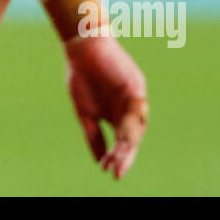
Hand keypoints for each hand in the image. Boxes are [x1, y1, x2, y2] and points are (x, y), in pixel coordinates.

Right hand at [64, 33, 148, 178]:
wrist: (82, 47)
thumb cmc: (82, 76)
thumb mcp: (85, 113)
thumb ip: (94, 135)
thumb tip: (99, 161)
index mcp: (117, 116)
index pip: (122, 142)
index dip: (117, 157)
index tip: (108, 172)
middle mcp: (128, 110)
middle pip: (131, 138)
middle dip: (124, 156)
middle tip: (116, 171)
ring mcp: (134, 99)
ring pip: (136, 128)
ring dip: (128, 145)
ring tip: (119, 160)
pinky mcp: (136, 87)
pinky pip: (137, 110)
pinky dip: (130, 125)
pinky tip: (123, 138)